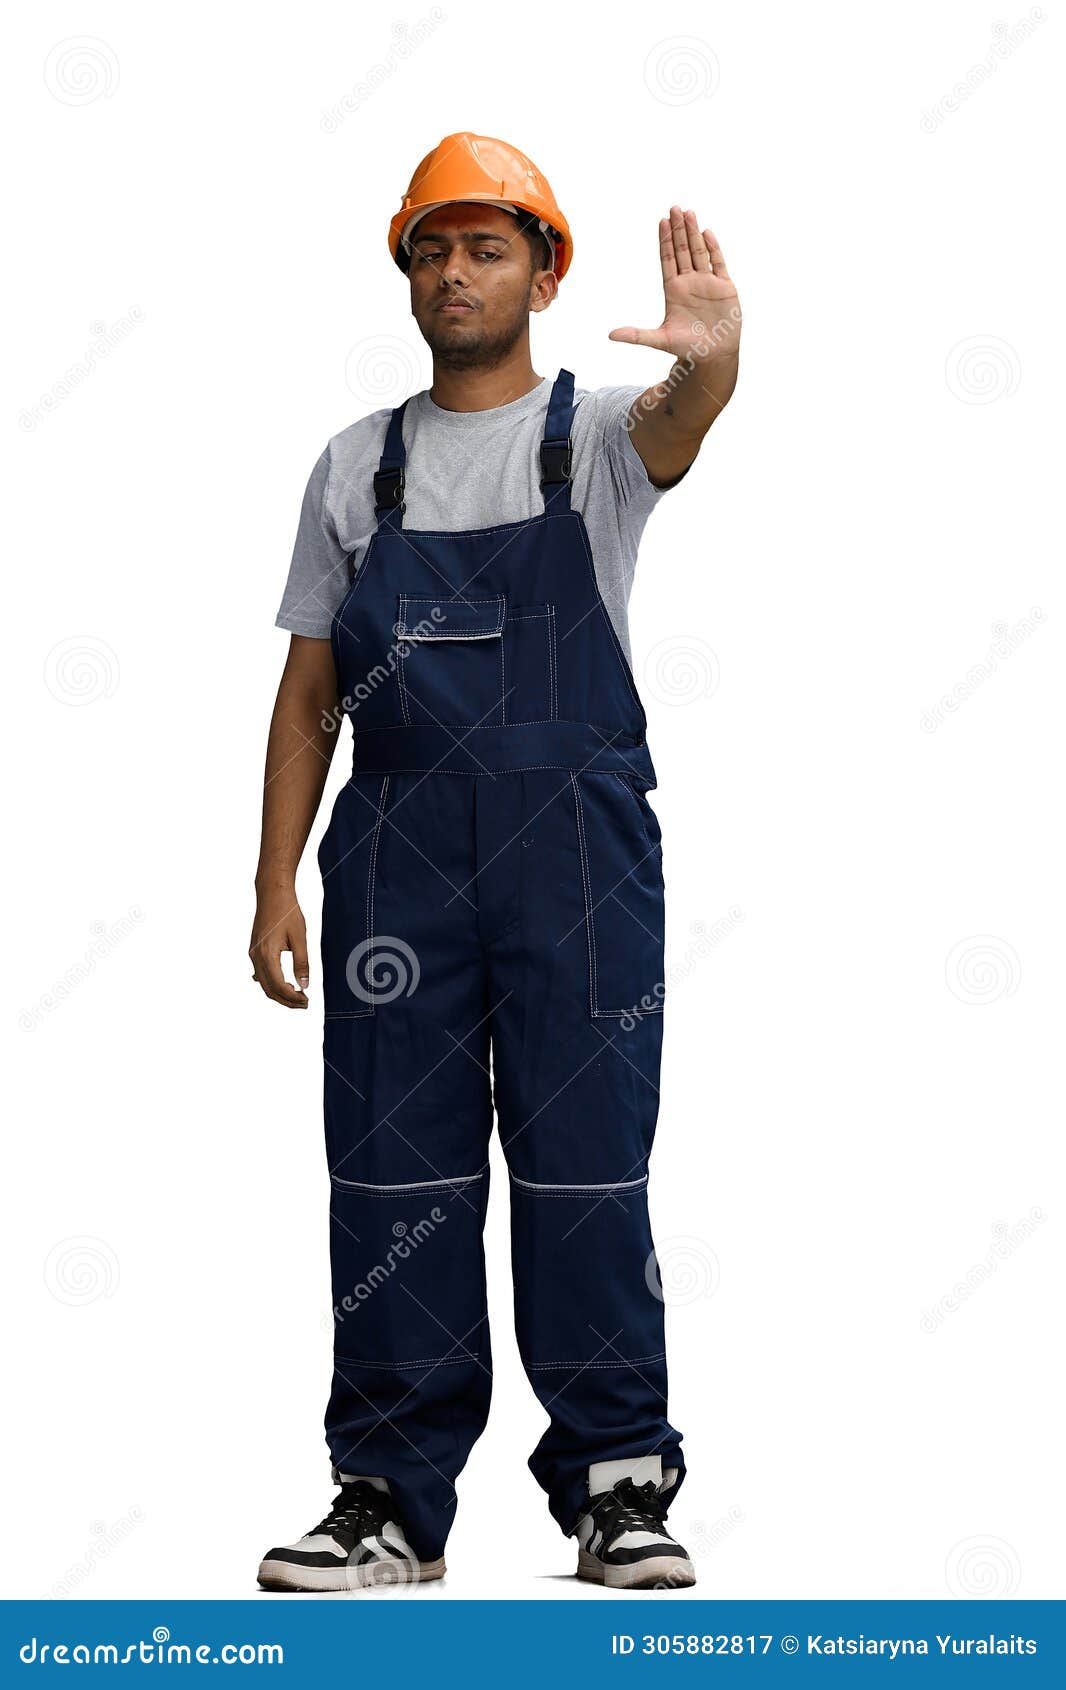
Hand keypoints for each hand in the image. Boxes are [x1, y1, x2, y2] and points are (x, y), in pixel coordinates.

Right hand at [249, 885, 309, 1008]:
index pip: (279, 986)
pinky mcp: (254, 950)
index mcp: (267, 954)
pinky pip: (260, 974)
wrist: (272, 894)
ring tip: (297, 996)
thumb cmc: (287, 912)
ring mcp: (253, 954)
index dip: (292, 998)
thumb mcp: (299, 937)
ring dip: (279, 993)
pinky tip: (283, 985)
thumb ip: (302, 962)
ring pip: (264, 983)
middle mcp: (256, 956)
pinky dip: (271, 984)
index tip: (306, 1001)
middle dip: (286, 1000)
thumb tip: (305, 984)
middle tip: (304, 1003)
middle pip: (269, 989)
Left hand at [609, 206, 740, 365]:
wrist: (713, 356)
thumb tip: (610, 335)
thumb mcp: (660, 341)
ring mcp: (707, 282)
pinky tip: (707, 233)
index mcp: (673, 290)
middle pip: (682, 250)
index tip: (662, 221)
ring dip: (694, 233)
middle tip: (674, 208)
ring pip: (699, 252)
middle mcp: (689, 282)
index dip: (665, 241)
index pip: (667, 259)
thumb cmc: (687, 348)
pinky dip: (713, 248)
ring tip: (689, 213)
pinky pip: (718, 263)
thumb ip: (636, 335)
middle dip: (678, 230)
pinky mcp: (724, 287)